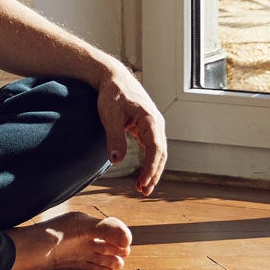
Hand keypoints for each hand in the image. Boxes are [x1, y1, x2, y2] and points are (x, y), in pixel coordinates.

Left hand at [95, 64, 167, 196]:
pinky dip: (148, 162)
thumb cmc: (111, 93)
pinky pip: (151, 148)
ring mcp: (153, 126)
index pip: (156, 149)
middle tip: (143, 191)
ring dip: (152, 170)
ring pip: (157, 152)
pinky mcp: (146, 128)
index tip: (143, 183)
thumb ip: (114, 137)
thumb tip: (117, 161)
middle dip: (153, 173)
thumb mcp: (109, 115)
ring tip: (143, 187)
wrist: (112, 78)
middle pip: (160, 154)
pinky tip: (142, 175)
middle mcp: (156, 124)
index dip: (151, 168)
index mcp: (151, 120)